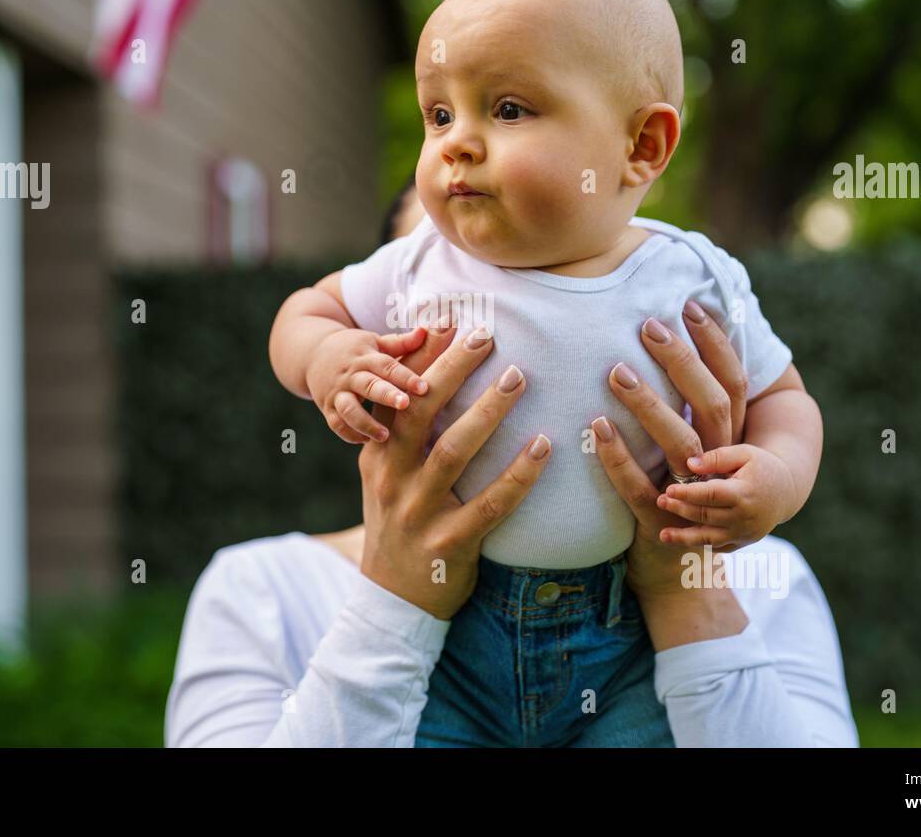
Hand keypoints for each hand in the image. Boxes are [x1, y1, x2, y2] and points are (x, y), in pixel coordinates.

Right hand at [306, 326, 431, 443]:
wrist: (311, 353)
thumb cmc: (355, 349)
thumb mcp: (376, 342)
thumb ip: (402, 342)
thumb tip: (429, 330)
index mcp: (366, 356)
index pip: (387, 365)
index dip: (405, 376)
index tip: (425, 387)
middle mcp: (350, 374)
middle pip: (368, 385)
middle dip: (386, 395)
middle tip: (406, 404)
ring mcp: (337, 392)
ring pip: (348, 409)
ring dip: (365, 423)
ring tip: (384, 436)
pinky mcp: (327, 408)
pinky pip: (336, 424)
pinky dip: (350, 434)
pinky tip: (367, 441)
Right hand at [358, 324, 551, 619]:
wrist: (392, 600)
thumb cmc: (401, 525)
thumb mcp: (387, 476)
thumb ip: (403, 431)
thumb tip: (429, 375)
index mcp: (377, 456)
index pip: (398, 396)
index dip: (422, 358)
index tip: (451, 320)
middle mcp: (392, 479)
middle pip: (420, 412)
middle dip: (452, 370)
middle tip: (487, 335)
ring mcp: (418, 513)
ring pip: (453, 452)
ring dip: (487, 412)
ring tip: (518, 377)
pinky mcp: (448, 545)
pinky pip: (490, 505)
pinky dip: (518, 474)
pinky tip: (543, 446)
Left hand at [593, 305, 749, 602]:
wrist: (680, 567)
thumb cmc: (680, 487)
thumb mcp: (693, 441)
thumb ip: (687, 399)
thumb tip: (673, 336)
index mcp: (731, 436)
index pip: (733, 378)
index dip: (716, 341)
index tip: (690, 304)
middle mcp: (717, 460)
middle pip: (710, 401)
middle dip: (681, 361)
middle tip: (648, 326)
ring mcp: (691, 490)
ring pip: (678, 442)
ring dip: (647, 404)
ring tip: (614, 371)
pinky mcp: (659, 517)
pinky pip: (637, 484)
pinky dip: (615, 456)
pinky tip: (594, 426)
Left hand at [657, 444, 799, 549]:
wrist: (786, 490)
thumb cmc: (761, 466)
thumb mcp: (744, 453)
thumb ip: (717, 457)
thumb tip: (689, 463)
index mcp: (745, 493)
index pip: (711, 495)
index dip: (688, 494)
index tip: (668, 490)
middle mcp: (745, 518)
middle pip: (706, 516)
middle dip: (681, 510)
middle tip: (660, 502)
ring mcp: (745, 533)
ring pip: (710, 539)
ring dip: (684, 538)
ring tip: (662, 535)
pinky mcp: (743, 542)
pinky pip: (718, 548)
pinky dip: (700, 545)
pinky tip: (681, 541)